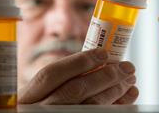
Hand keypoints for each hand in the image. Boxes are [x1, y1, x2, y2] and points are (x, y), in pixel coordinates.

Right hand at [18, 48, 138, 104]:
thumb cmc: (43, 108)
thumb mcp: (39, 95)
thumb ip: (60, 81)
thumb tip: (96, 62)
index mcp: (29, 97)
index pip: (51, 74)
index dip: (79, 61)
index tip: (103, 52)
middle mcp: (42, 110)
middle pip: (76, 89)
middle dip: (106, 75)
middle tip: (127, 67)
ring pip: (91, 105)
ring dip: (115, 91)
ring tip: (129, 80)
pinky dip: (116, 106)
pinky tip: (126, 98)